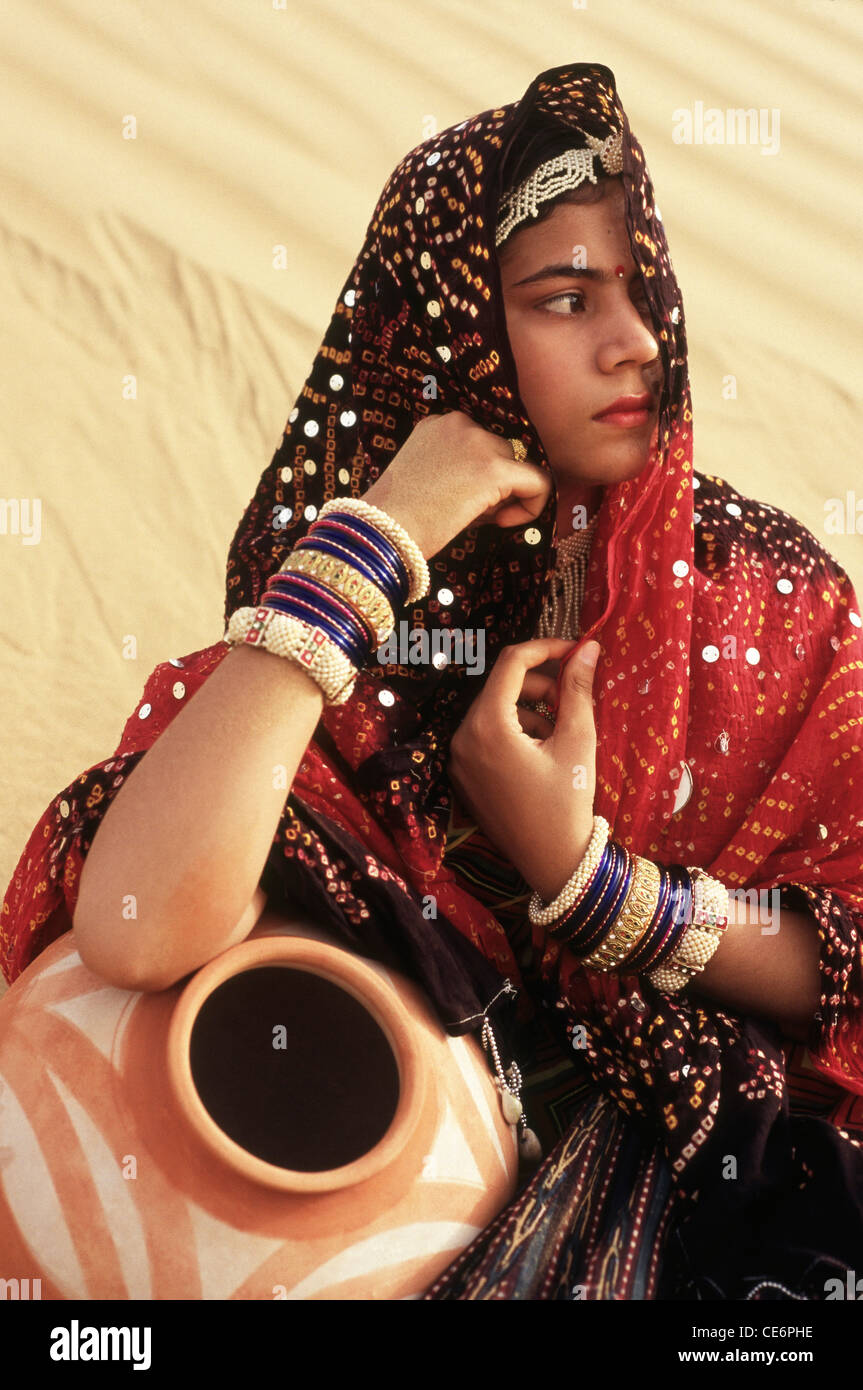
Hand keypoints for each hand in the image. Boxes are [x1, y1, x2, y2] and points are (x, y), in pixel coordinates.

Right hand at [360, 411, 550, 558]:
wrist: (382, 529)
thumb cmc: (398, 516)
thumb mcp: (427, 477)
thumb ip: (460, 470)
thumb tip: (504, 490)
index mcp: (440, 423)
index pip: (481, 444)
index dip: (481, 477)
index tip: (466, 503)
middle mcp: (460, 423)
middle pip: (503, 453)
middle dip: (496, 486)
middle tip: (473, 515)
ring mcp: (478, 442)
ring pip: (519, 467)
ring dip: (507, 496)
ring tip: (477, 519)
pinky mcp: (495, 468)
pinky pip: (538, 482)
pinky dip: (533, 505)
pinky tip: (506, 522)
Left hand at [447, 637, 601, 900]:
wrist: (554, 863)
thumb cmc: (568, 802)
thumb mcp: (578, 741)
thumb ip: (578, 689)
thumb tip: (588, 648)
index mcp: (487, 726)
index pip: (510, 663)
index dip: (545, 648)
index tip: (576, 651)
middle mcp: (463, 738)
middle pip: (500, 687)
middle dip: (540, 684)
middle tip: (574, 697)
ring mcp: (459, 759)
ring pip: (494, 711)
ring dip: (529, 708)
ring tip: (561, 729)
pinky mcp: (464, 775)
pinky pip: (486, 736)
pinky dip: (514, 730)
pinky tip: (543, 750)